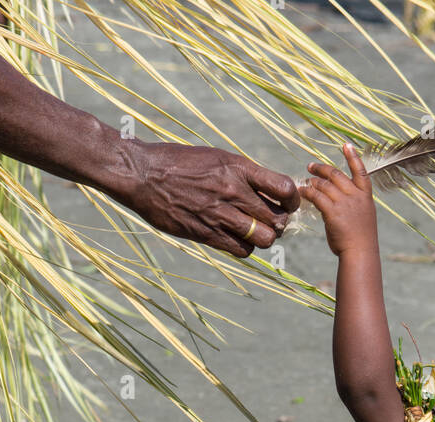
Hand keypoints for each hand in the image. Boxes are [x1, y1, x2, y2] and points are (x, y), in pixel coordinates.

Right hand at [116, 141, 299, 257]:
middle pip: (277, 219)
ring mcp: (220, 214)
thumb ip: (242, 174)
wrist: (142, 175)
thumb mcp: (215, 158)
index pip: (283, 188)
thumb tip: (267, 190)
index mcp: (237, 167)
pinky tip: (236, 238)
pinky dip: (246, 247)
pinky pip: (243, 250)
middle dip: (279, 223)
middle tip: (269, 221)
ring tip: (254, 231)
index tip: (286, 202)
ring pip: (264, 238)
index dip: (291, 200)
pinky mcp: (207, 233)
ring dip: (264, 238)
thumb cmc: (178, 163)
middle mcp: (232, 190)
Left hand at [300, 143, 376, 256]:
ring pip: (324, 185)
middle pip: (336, 175)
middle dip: (321, 169)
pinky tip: (301, 192)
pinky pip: (316, 196)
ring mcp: (344, 203)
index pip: (361, 172)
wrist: (360, 253)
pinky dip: (307, 192)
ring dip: (312, 182)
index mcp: (365, 196)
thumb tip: (333, 199)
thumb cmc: (361, 240)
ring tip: (304, 182)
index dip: (353, 157)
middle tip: (310, 167)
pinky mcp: (332, 212)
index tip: (346, 145)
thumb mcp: (362, 217)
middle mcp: (355, 196)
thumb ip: (351, 204)